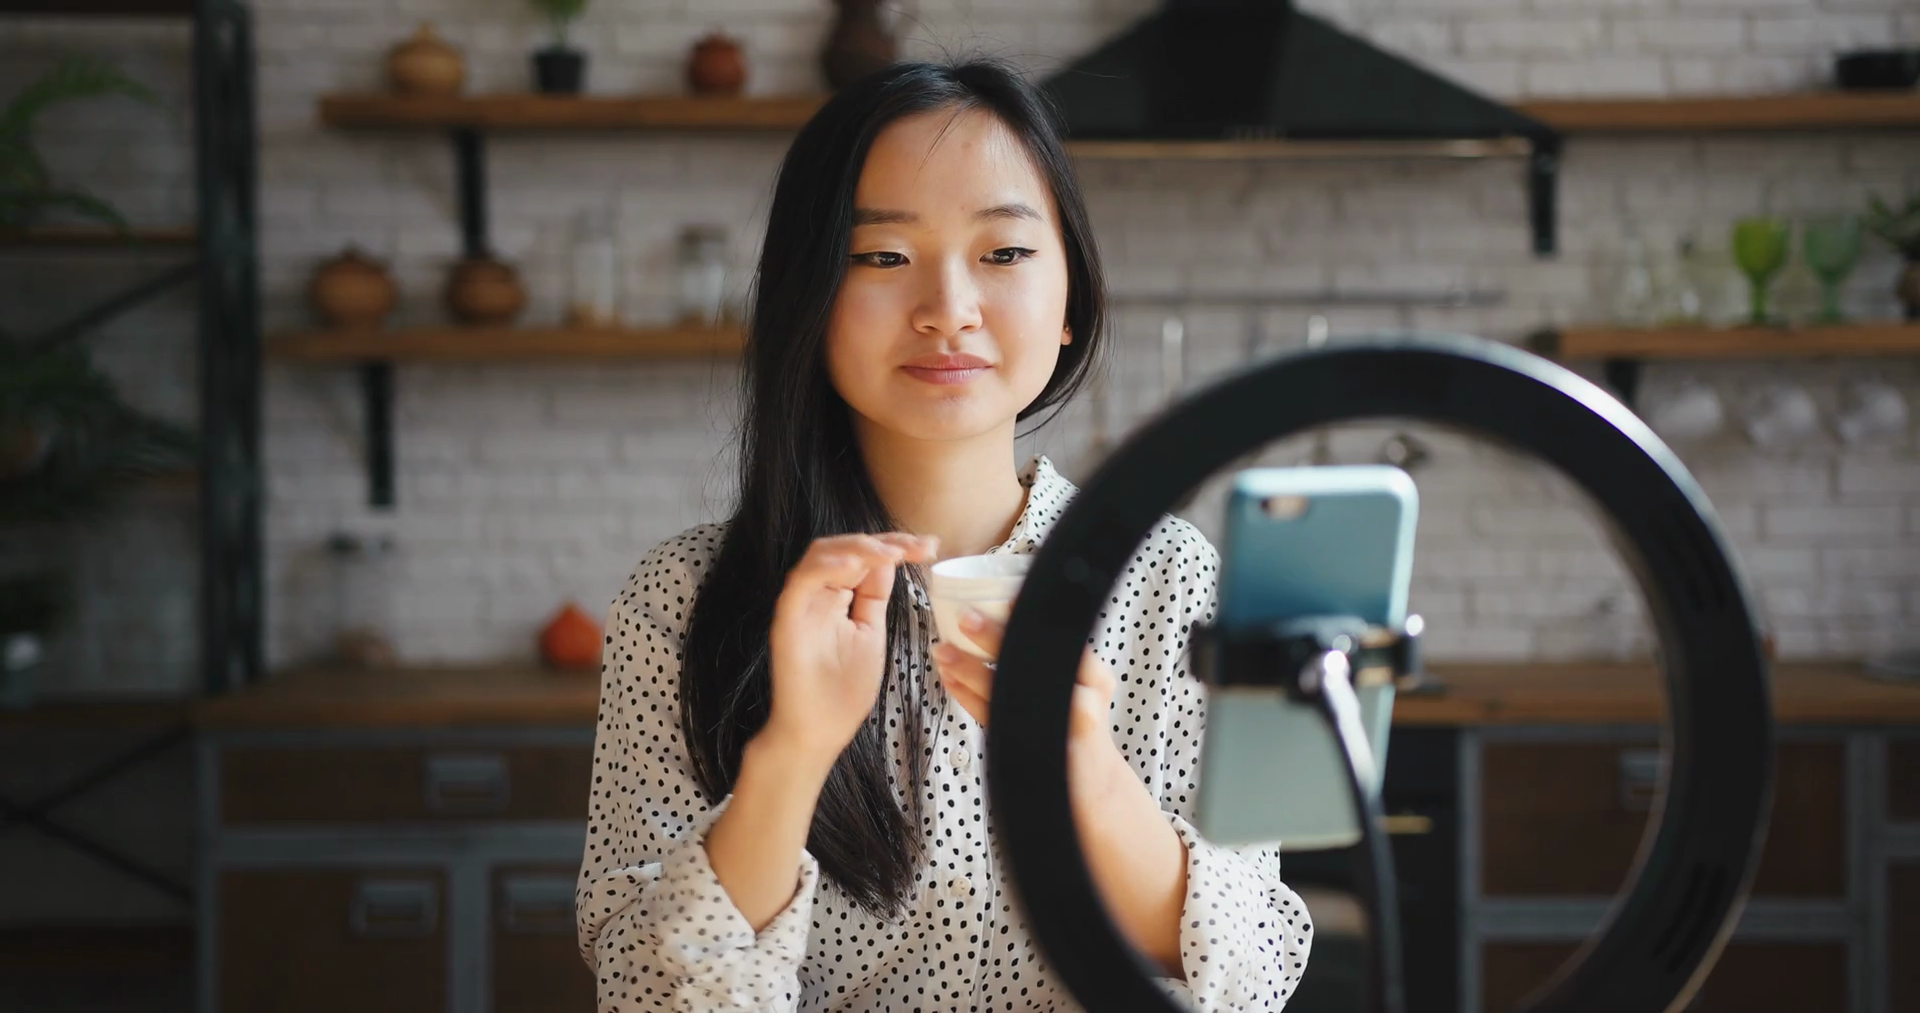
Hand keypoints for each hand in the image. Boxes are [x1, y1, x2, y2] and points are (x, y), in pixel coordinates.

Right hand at [764, 532, 938, 766]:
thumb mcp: (870, 635)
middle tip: (920, 547)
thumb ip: (874, 598)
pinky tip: (856, 564)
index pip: (864, 557)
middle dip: (885, 541)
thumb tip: (888, 562)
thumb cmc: (841, 693)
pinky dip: (828, 567)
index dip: (896, 546)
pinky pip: (802, 581)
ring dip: (860, 547)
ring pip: (822, 554)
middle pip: (845, 547)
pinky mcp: (787, 618)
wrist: (817, 733)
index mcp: (837, 598)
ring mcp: (801, 604)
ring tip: (892, 554)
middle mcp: (817, 595)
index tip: (931, 547)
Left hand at [931, 608, 1133, 805]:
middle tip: (965, 619)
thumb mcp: (1081, 687)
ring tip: (943, 651)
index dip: (1031, 616)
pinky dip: (967, 698)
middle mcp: (1084, 699)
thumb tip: (1009, 608)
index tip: (1005, 596)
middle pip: (1034, 660)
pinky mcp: (1033, 748)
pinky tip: (950, 680)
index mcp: (1095, 676)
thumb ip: (1053, 658)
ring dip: (971, 668)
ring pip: (1008, 690)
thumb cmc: (1075, 726)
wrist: (1088, 785)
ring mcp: (1058, 727)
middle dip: (996, 638)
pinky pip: (993, 718)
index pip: (1062, 637)